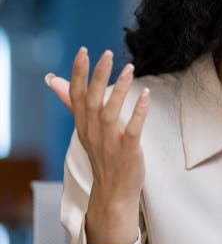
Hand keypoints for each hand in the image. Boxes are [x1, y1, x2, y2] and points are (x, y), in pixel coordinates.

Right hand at [45, 47, 148, 205]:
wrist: (113, 191)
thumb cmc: (102, 155)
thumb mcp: (85, 128)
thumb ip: (73, 103)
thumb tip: (54, 80)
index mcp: (83, 125)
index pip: (77, 95)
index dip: (79, 73)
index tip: (84, 51)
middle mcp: (92, 132)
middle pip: (91, 100)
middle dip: (97, 76)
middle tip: (106, 54)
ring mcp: (109, 142)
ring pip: (109, 113)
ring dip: (119, 90)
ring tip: (129, 68)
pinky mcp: (127, 151)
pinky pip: (132, 129)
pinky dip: (138, 112)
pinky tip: (145, 94)